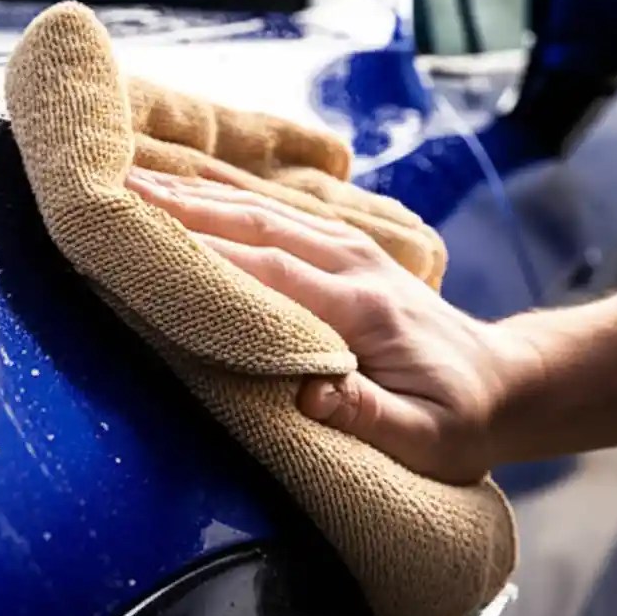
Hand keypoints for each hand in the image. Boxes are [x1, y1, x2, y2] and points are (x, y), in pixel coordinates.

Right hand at [126, 167, 543, 483]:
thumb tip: (310, 392)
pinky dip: (225, 193)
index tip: (142, 238)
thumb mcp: (427, 437)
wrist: (502, 380)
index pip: (269, 269)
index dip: (204, 252)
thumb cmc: (457, 418)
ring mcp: (347, 248)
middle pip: (253, 223)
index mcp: (363, 306)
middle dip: (181, 206)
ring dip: (194, 192)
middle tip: (114, 190)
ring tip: (130, 178)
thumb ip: (370, 415)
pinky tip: (186, 183)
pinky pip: (273, 211)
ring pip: (258, 208)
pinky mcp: (340, 247)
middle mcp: (351, 262)